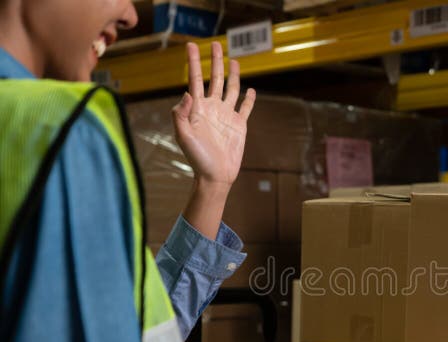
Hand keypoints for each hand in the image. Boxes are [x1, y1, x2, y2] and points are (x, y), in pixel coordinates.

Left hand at [172, 41, 255, 191]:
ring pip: (231, 89)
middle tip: (215, 44)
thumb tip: (186, 93)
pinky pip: (245, 109)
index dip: (194, 62)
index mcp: (198, 108)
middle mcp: (212, 108)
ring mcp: (226, 116)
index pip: (195, 79)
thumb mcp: (183, 136)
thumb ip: (181, 115)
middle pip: (215, 79)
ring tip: (234, 60)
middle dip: (215, 61)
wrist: (215, 176)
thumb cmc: (196, 158)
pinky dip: (249, 99)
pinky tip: (251, 91)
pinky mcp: (239, 125)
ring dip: (233, 75)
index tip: (191, 46)